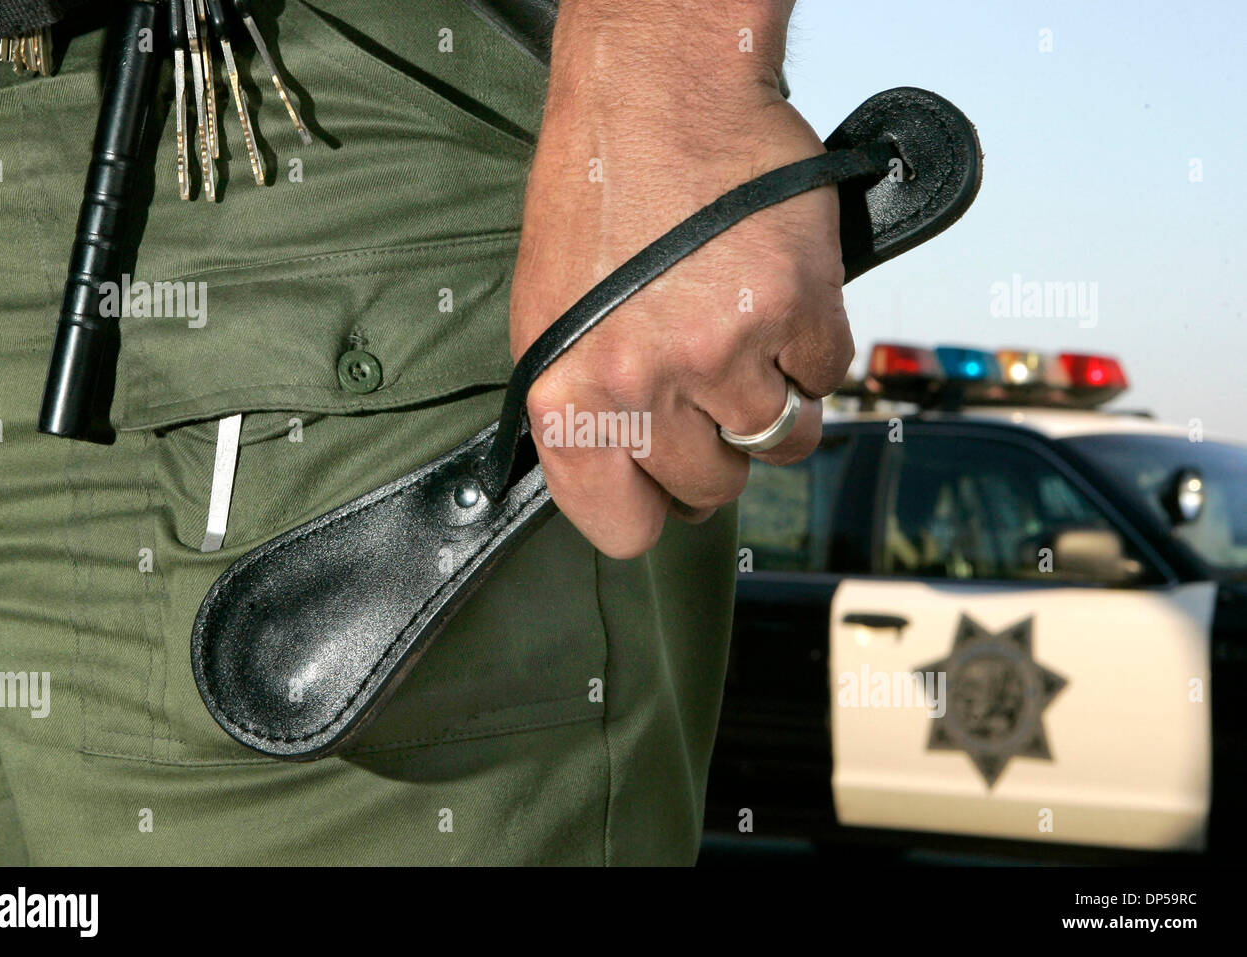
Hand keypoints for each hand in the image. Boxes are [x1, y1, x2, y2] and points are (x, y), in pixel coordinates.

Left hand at [510, 0, 851, 557]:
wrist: (657, 87)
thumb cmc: (597, 193)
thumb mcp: (549, 317)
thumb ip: (582, 413)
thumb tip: (624, 479)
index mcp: (568, 395)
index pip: (622, 526)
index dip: (651, 507)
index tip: (663, 481)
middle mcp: (644, 382)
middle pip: (713, 487)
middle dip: (717, 446)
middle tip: (707, 386)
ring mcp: (726, 348)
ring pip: (783, 441)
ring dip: (775, 402)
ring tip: (746, 339)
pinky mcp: (799, 307)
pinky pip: (829, 377)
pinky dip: (813, 348)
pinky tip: (777, 301)